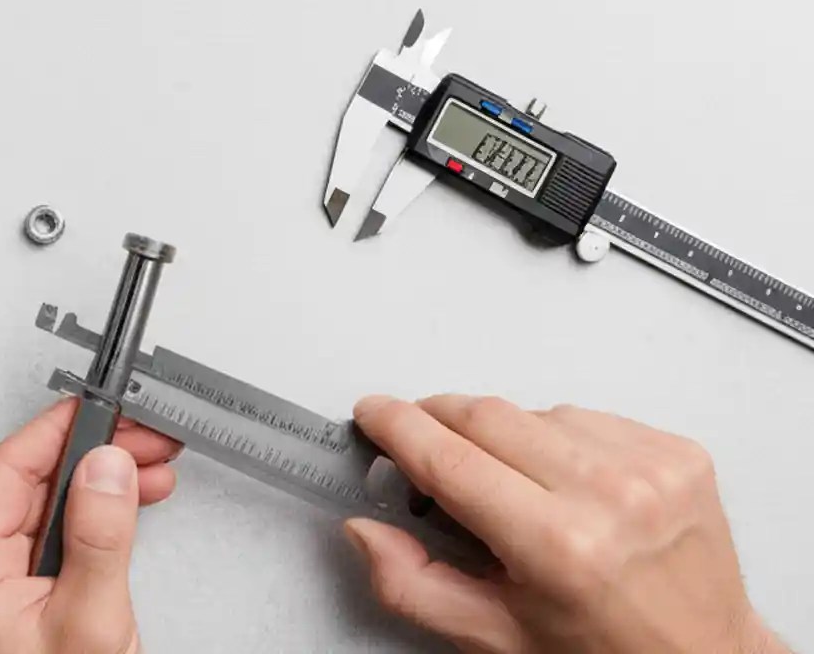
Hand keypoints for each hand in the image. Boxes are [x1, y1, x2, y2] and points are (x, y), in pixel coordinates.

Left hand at [0, 397, 181, 653]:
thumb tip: (105, 465)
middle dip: (94, 454)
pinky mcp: (19, 597)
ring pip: (47, 506)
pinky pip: (55, 537)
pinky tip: (132, 503)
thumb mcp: (92, 621)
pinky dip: (97, 517)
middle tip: (146, 437)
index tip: (105, 406)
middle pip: (30, 482)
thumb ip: (99, 536)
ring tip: (154, 468)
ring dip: (103, 482)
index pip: (9, 470)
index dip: (61, 429)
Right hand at [345, 395, 787, 653]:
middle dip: (438, 419)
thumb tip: (366, 529)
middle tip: (419, 442)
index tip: (373, 414)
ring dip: (504, 435)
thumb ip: (413, 585)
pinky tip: (563, 481)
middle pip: (486, 416)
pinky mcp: (677, 450)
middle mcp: (610, 497)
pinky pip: (586, 416)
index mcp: (558, 548)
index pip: (450, 460)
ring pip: (534, 411)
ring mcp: (651, 467)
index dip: (398, 429)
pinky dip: (559, 437)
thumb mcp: (494, 637)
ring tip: (512, 487)